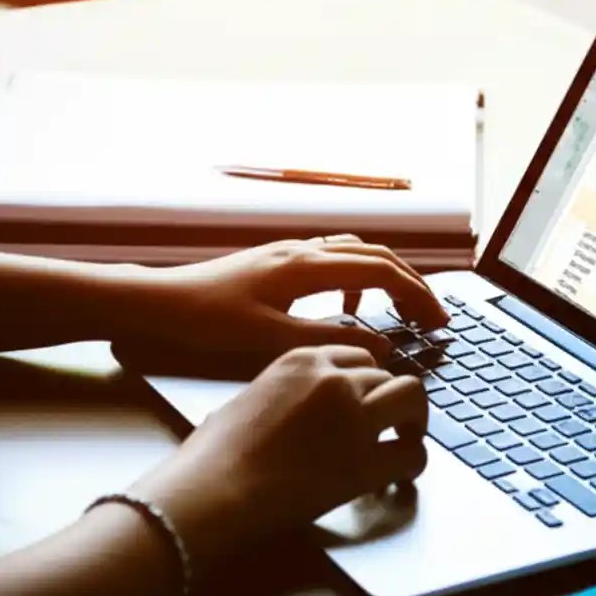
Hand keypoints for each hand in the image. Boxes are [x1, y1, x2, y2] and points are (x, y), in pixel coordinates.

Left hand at [112, 236, 448, 374]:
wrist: (157, 300)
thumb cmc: (206, 320)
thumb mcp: (270, 340)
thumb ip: (330, 341)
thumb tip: (382, 344)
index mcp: (307, 266)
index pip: (383, 271)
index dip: (417, 295)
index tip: (438, 322)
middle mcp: (303, 251)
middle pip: (378, 256)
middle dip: (412, 285)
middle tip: (433, 317)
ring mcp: (290, 253)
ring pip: (357, 252)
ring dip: (387, 276)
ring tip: (401, 308)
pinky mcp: (277, 262)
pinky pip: (333, 258)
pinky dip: (357, 276)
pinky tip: (348, 304)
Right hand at [129, 345, 428, 567]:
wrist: (212, 490)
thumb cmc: (213, 455)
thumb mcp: (245, 401)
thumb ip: (279, 393)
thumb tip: (285, 409)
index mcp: (301, 360)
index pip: (357, 356)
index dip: (367, 382)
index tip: (367, 400)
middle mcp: (334, 379)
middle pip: (388, 375)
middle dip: (392, 400)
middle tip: (390, 424)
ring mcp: (354, 416)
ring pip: (413, 398)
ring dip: (412, 421)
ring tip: (403, 442)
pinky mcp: (365, 460)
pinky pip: (413, 453)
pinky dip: (412, 463)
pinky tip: (398, 476)